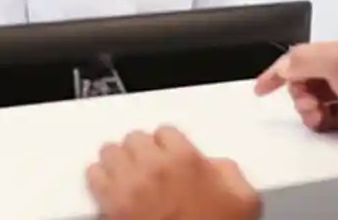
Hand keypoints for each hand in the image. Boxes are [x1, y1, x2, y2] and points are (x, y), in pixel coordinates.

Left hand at [86, 126, 261, 219]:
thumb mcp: (244, 199)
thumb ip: (229, 171)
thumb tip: (215, 166)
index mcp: (185, 160)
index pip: (165, 131)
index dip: (168, 145)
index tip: (168, 153)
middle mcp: (153, 167)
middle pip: (135, 138)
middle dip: (142, 150)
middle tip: (149, 164)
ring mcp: (129, 185)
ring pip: (111, 151)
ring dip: (119, 160)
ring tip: (127, 172)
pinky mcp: (111, 206)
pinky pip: (94, 175)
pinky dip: (100, 178)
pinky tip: (109, 185)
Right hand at [254, 41, 337, 142]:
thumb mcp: (337, 62)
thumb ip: (305, 60)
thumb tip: (283, 66)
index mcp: (337, 52)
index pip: (297, 59)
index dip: (276, 72)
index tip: (260, 88)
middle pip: (301, 84)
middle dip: (298, 95)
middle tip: (309, 101)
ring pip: (312, 105)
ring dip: (309, 112)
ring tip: (320, 115)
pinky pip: (326, 121)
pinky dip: (322, 124)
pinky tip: (327, 124)